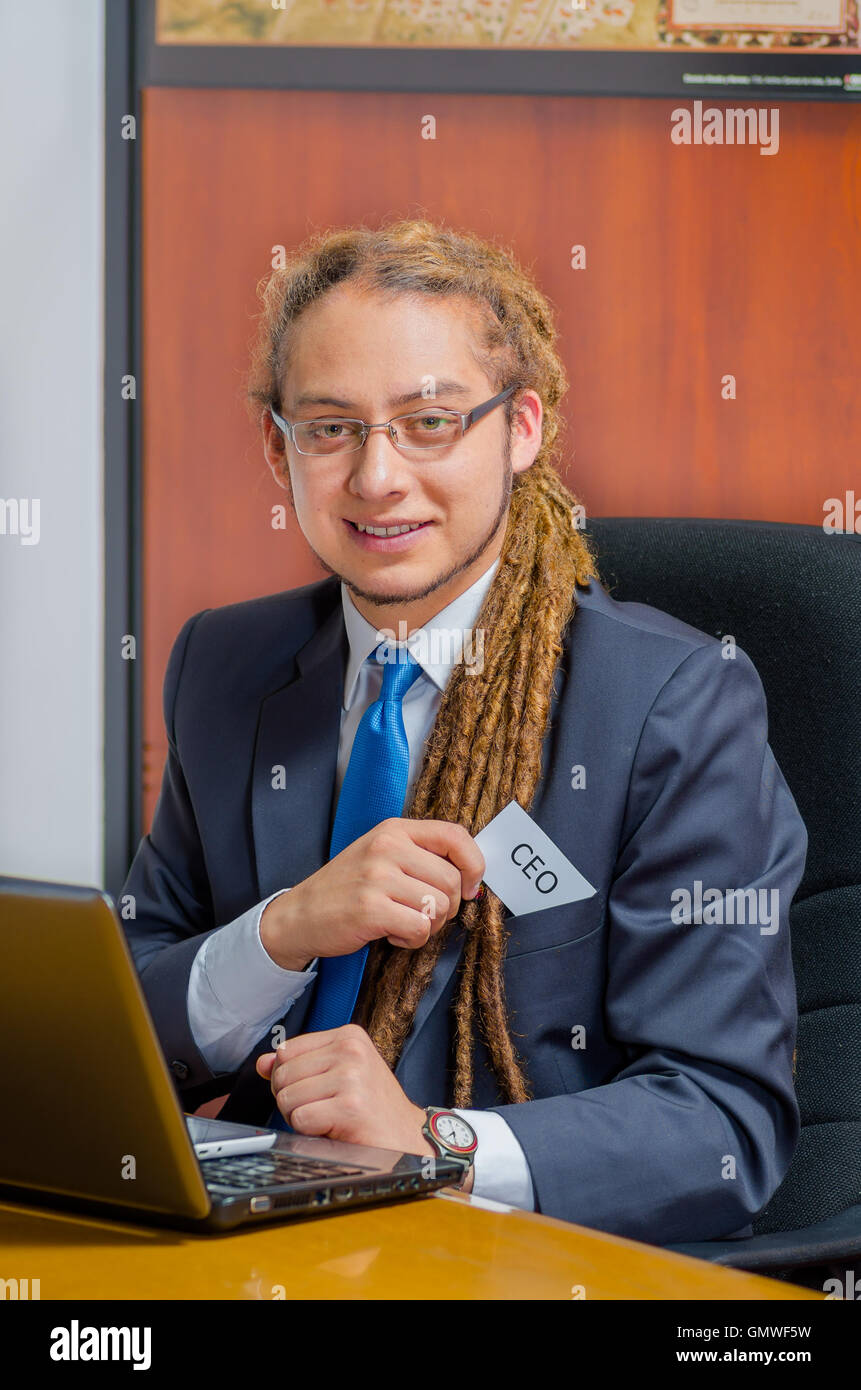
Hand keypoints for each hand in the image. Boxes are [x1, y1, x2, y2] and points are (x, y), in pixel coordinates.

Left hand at [256, 1023, 436, 1157]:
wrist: (407, 1137)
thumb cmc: (372, 1107)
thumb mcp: (338, 1074)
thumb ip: (299, 1064)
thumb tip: (263, 1062)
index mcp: (348, 1036)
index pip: (286, 1050)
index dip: (289, 1077)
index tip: (313, 1089)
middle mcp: (351, 1050)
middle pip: (282, 1074)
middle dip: (292, 1099)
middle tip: (322, 1108)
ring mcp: (351, 1076)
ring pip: (287, 1097)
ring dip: (300, 1117)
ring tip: (329, 1118)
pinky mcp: (349, 1106)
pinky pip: (300, 1119)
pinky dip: (310, 1131)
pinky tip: (334, 1129)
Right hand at [259, 817, 484, 969]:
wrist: (300, 915)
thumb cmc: (347, 888)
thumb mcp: (381, 855)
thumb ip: (421, 857)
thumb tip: (471, 878)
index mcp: (394, 830)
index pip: (455, 835)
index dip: (473, 864)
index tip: (469, 887)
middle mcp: (387, 847)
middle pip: (451, 880)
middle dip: (447, 907)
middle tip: (423, 914)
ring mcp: (377, 877)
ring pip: (439, 906)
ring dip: (429, 925)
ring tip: (404, 923)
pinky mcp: (371, 909)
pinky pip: (420, 929)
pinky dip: (413, 941)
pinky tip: (393, 936)